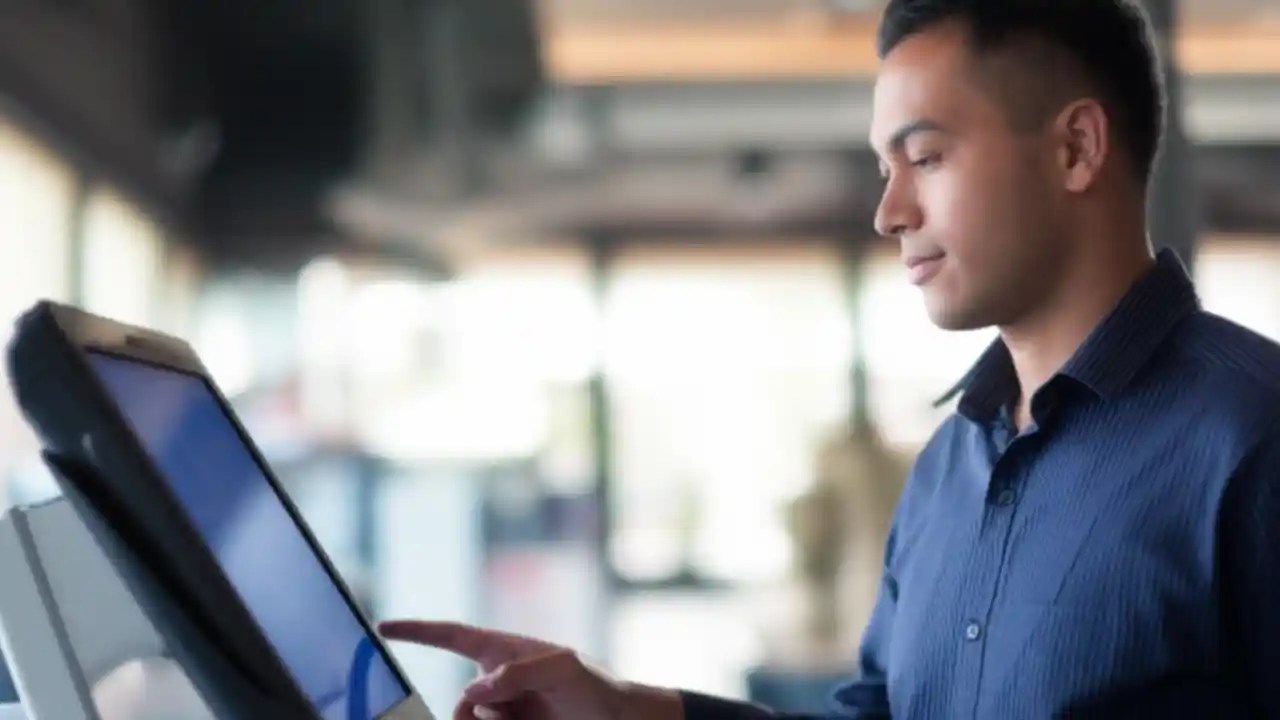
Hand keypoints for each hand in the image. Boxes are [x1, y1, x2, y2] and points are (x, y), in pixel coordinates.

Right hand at [379, 620, 683, 719]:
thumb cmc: (594, 686)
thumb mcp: (562, 669)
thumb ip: (518, 672)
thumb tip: (476, 688)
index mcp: (503, 652)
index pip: (451, 636)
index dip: (416, 631)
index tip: (382, 627)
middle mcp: (496, 681)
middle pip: (460, 703)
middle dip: (474, 715)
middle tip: (510, 715)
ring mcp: (503, 710)